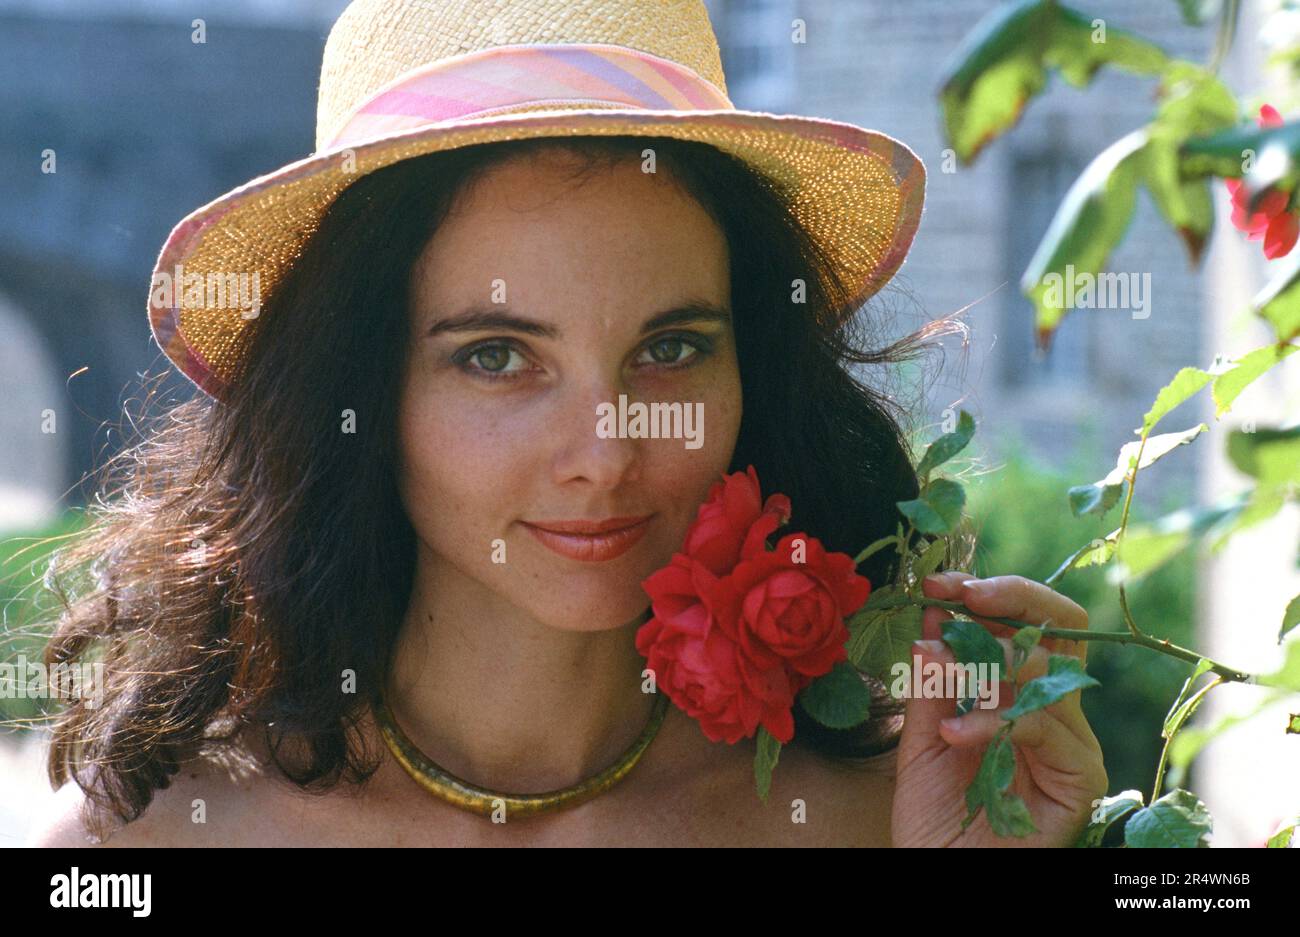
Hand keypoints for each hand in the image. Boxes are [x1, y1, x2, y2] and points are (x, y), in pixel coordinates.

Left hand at [891, 572, 1107, 846]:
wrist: (941, 873)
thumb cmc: (936, 813)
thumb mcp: (922, 733)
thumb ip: (932, 678)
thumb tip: (933, 612)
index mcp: (1023, 693)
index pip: (1029, 623)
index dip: (992, 593)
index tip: (939, 583)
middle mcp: (1056, 711)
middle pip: (1060, 629)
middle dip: (1007, 601)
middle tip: (957, 596)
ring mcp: (1072, 743)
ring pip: (1049, 672)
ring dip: (986, 662)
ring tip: (939, 670)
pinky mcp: (1079, 778)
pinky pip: (1042, 727)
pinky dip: (992, 720)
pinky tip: (954, 731)